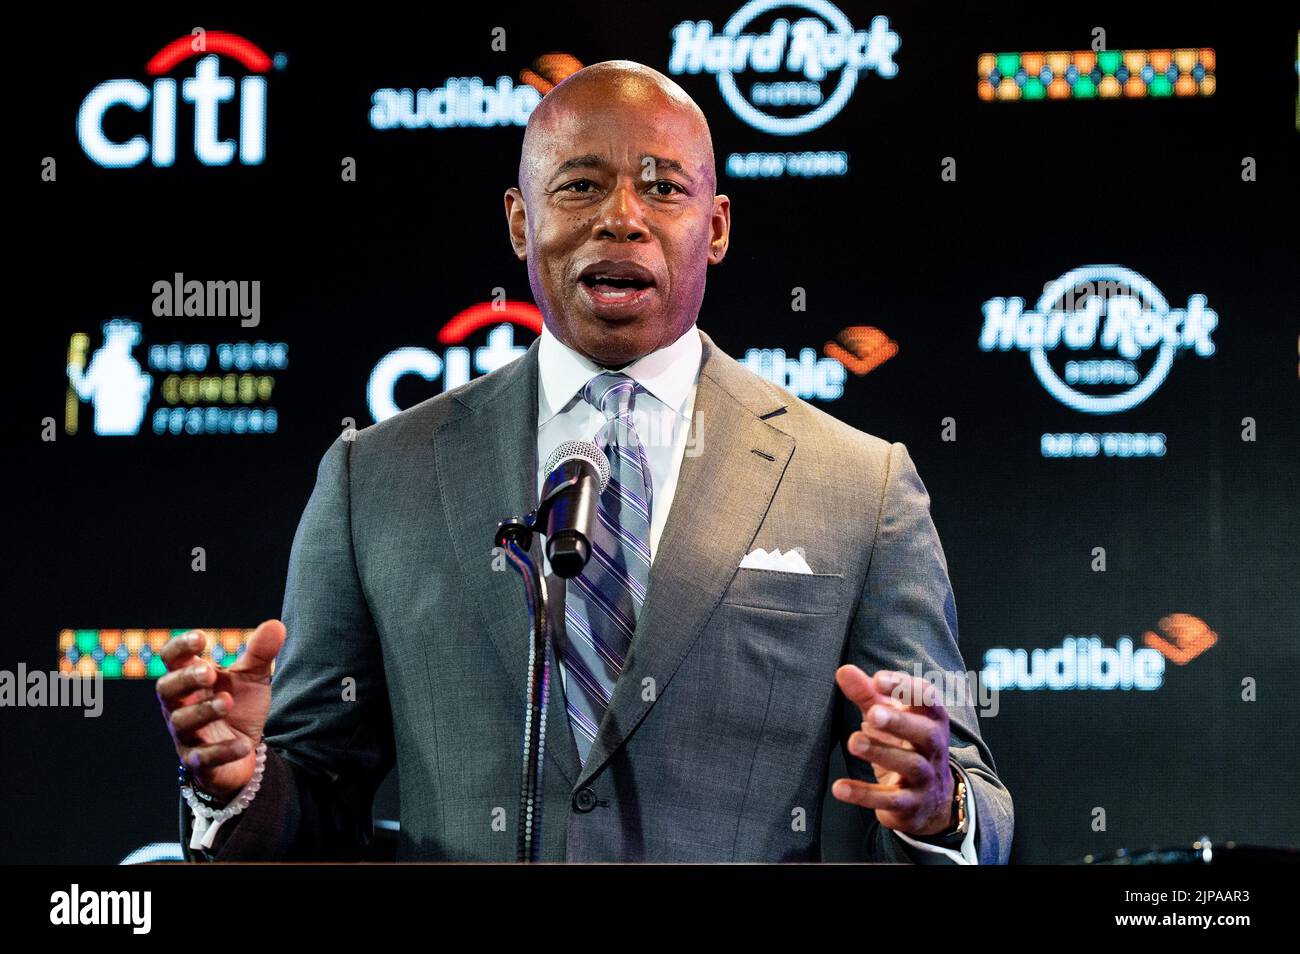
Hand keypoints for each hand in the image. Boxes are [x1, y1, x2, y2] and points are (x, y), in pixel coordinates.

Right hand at [156, 620, 285, 800]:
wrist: (244, 750)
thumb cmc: (239, 706)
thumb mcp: (253, 679)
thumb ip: (260, 653)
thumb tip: (275, 625)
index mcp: (190, 680)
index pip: (171, 660)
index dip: (180, 648)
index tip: (201, 638)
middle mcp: (181, 706)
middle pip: (166, 689)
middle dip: (185, 680)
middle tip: (209, 673)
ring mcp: (186, 735)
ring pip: (180, 722)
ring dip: (203, 711)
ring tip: (227, 702)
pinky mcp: (198, 762)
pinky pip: (202, 758)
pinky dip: (222, 751)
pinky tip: (243, 744)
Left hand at [831, 665, 954, 837]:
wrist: (931, 801)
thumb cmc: (905, 745)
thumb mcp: (888, 717)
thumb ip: (867, 694)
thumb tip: (843, 671)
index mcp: (931, 719)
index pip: (928, 698)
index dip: (906, 687)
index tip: (878, 679)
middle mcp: (934, 748)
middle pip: (925, 733)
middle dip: (899, 722)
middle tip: (872, 714)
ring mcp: (926, 778)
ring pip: (910, 765)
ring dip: (880, 753)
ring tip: (853, 742)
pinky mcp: (911, 805)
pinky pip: (890, 800)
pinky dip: (864, 795)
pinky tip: (839, 788)